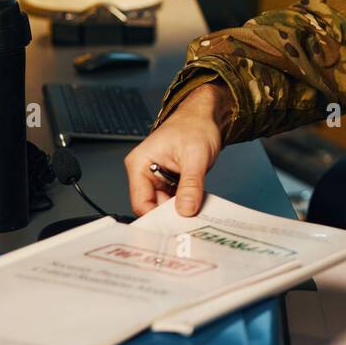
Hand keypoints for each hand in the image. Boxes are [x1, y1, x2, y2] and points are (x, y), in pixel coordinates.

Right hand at [125, 82, 231, 216]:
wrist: (206, 116)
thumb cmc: (195, 126)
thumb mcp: (195, 156)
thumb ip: (190, 184)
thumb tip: (186, 210)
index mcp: (139, 163)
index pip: (141, 202)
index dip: (156, 217)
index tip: (174, 228)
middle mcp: (144, 172)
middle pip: (152, 206)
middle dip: (170, 216)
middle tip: (189, 225)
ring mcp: (157, 177)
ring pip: (165, 205)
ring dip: (180, 210)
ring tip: (195, 216)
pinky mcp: (170, 180)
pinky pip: (175, 199)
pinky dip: (185, 203)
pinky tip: (196, 206)